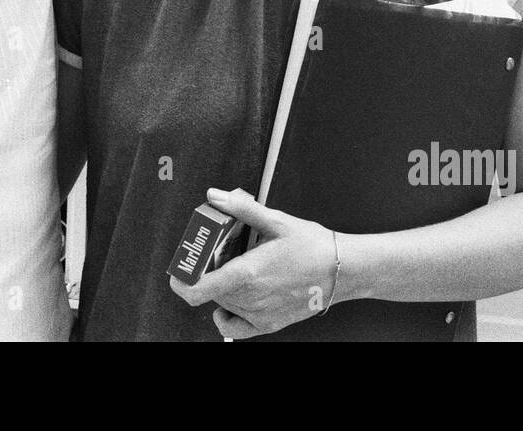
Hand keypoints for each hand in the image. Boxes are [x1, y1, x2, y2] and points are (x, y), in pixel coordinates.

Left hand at [169, 188, 336, 339]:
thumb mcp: (276, 221)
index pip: (197, 290)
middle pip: (209, 290)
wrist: (343, 271)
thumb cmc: (313, 246)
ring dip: (222, 286)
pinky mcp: (268, 324)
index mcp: (247, 273)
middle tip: (221, 252)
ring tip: (240, 267)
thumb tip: (215, 196)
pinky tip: (235, 297)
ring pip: (222, 303)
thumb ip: (241, 209)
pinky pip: (234, 328)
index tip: (179, 270)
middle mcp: (250, 298)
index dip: (181, 281)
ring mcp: (259, 314)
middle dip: (208, 271)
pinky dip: (227, 314)